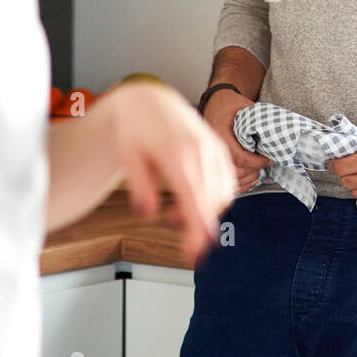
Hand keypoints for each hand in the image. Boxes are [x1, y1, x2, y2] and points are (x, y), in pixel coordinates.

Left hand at [104, 82, 236, 260]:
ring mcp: (214, 150)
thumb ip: (139, 187)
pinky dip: (216, 199)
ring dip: (206, 214)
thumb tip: (147, 214)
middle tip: (184, 246)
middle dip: (200, 230)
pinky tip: (194, 200)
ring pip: (223, 195)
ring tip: (177, 215)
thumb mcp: (128, 157)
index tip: (193, 255)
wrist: (150, 102)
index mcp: (177, 153)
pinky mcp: (220, 151)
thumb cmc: (137, 128)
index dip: (196, 231)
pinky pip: (228, 183)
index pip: (193, 199)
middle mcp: (201, 151)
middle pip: (211, 202)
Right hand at [201, 88, 269, 193]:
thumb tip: (275, 131)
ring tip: (259, 172)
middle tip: (265, 164)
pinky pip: (226, 178)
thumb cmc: (230, 104)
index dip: (255, 161)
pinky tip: (251, 179)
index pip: (238, 156)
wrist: (216, 102)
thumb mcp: (245, 107)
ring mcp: (212, 155)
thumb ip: (257, 120)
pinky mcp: (215, 160)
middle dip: (252, 171)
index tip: (267, 159)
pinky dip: (240, 183)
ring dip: (247, 178)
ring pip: (230, 177)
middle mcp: (214, 146)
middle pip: (234, 170)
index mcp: (220, 133)